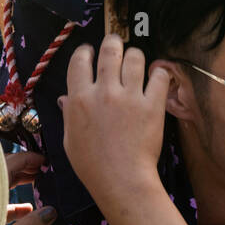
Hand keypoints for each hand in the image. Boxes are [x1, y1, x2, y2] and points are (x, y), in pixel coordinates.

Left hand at [0, 150, 54, 224]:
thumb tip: (51, 212)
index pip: (9, 162)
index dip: (29, 158)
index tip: (44, 160)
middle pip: (3, 169)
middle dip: (25, 166)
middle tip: (44, 168)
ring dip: (18, 180)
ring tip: (37, 181)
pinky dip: (10, 201)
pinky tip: (28, 210)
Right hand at [60, 36, 168, 201]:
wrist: (122, 182)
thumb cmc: (92, 166)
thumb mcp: (70, 139)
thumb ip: (69, 114)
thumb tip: (65, 98)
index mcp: (80, 98)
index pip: (80, 59)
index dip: (86, 51)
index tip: (90, 53)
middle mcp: (104, 91)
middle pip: (110, 50)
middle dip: (113, 42)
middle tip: (116, 45)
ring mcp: (129, 97)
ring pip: (135, 58)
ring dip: (135, 56)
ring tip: (136, 62)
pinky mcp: (152, 106)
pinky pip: (159, 77)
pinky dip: (159, 74)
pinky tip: (156, 78)